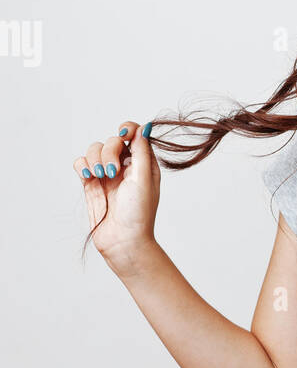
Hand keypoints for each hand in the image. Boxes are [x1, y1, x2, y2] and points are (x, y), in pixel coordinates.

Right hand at [73, 121, 160, 269]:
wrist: (122, 241)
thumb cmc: (139, 213)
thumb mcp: (144, 179)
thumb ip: (142, 151)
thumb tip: (144, 126)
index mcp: (143, 163)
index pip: (134, 134)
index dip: (127, 129)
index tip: (123, 136)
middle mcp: (126, 166)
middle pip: (112, 140)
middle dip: (110, 152)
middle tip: (112, 172)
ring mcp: (107, 174)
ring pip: (95, 150)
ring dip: (95, 159)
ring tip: (100, 176)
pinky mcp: (91, 184)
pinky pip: (82, 163)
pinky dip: (82, 165)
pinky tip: (88, 176)